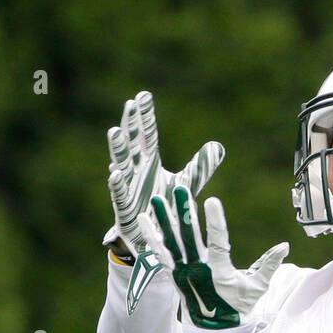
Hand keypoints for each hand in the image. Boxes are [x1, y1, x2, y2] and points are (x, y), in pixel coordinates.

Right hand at [104, 90, 223, 254]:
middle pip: (132, 143)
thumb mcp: (186, 183)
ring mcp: (128, 188)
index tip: (143, 95)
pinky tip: (115, 173)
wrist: (155, 237)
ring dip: (118, 149)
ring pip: (121, 164)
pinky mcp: (125, 208)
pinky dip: (117, 185)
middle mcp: (136, 171)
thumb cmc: (166, 206)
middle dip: (131, 125)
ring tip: (116, 131)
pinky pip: (120, 195)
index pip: (147, 134)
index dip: (145, 116)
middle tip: (130, 105)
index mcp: (149, 162)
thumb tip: (217, 146)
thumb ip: (200, 166)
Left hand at [138, 188, 288, 329]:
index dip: (215, 222)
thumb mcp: (257, 287)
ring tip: (156, 199)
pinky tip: (145, 220)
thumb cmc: (239, 307)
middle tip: (180, 190)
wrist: (217, 330)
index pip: (218, 243)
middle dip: (184, 212)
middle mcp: (198, 272)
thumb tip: (284, 246)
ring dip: (164, 220)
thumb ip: (269, 265)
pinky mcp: (174, 275)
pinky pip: (160, 253)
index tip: (211, 201)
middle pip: (189, 238)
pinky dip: (152, 236)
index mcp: (219, 273)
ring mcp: (183, 273)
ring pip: (171, 242)